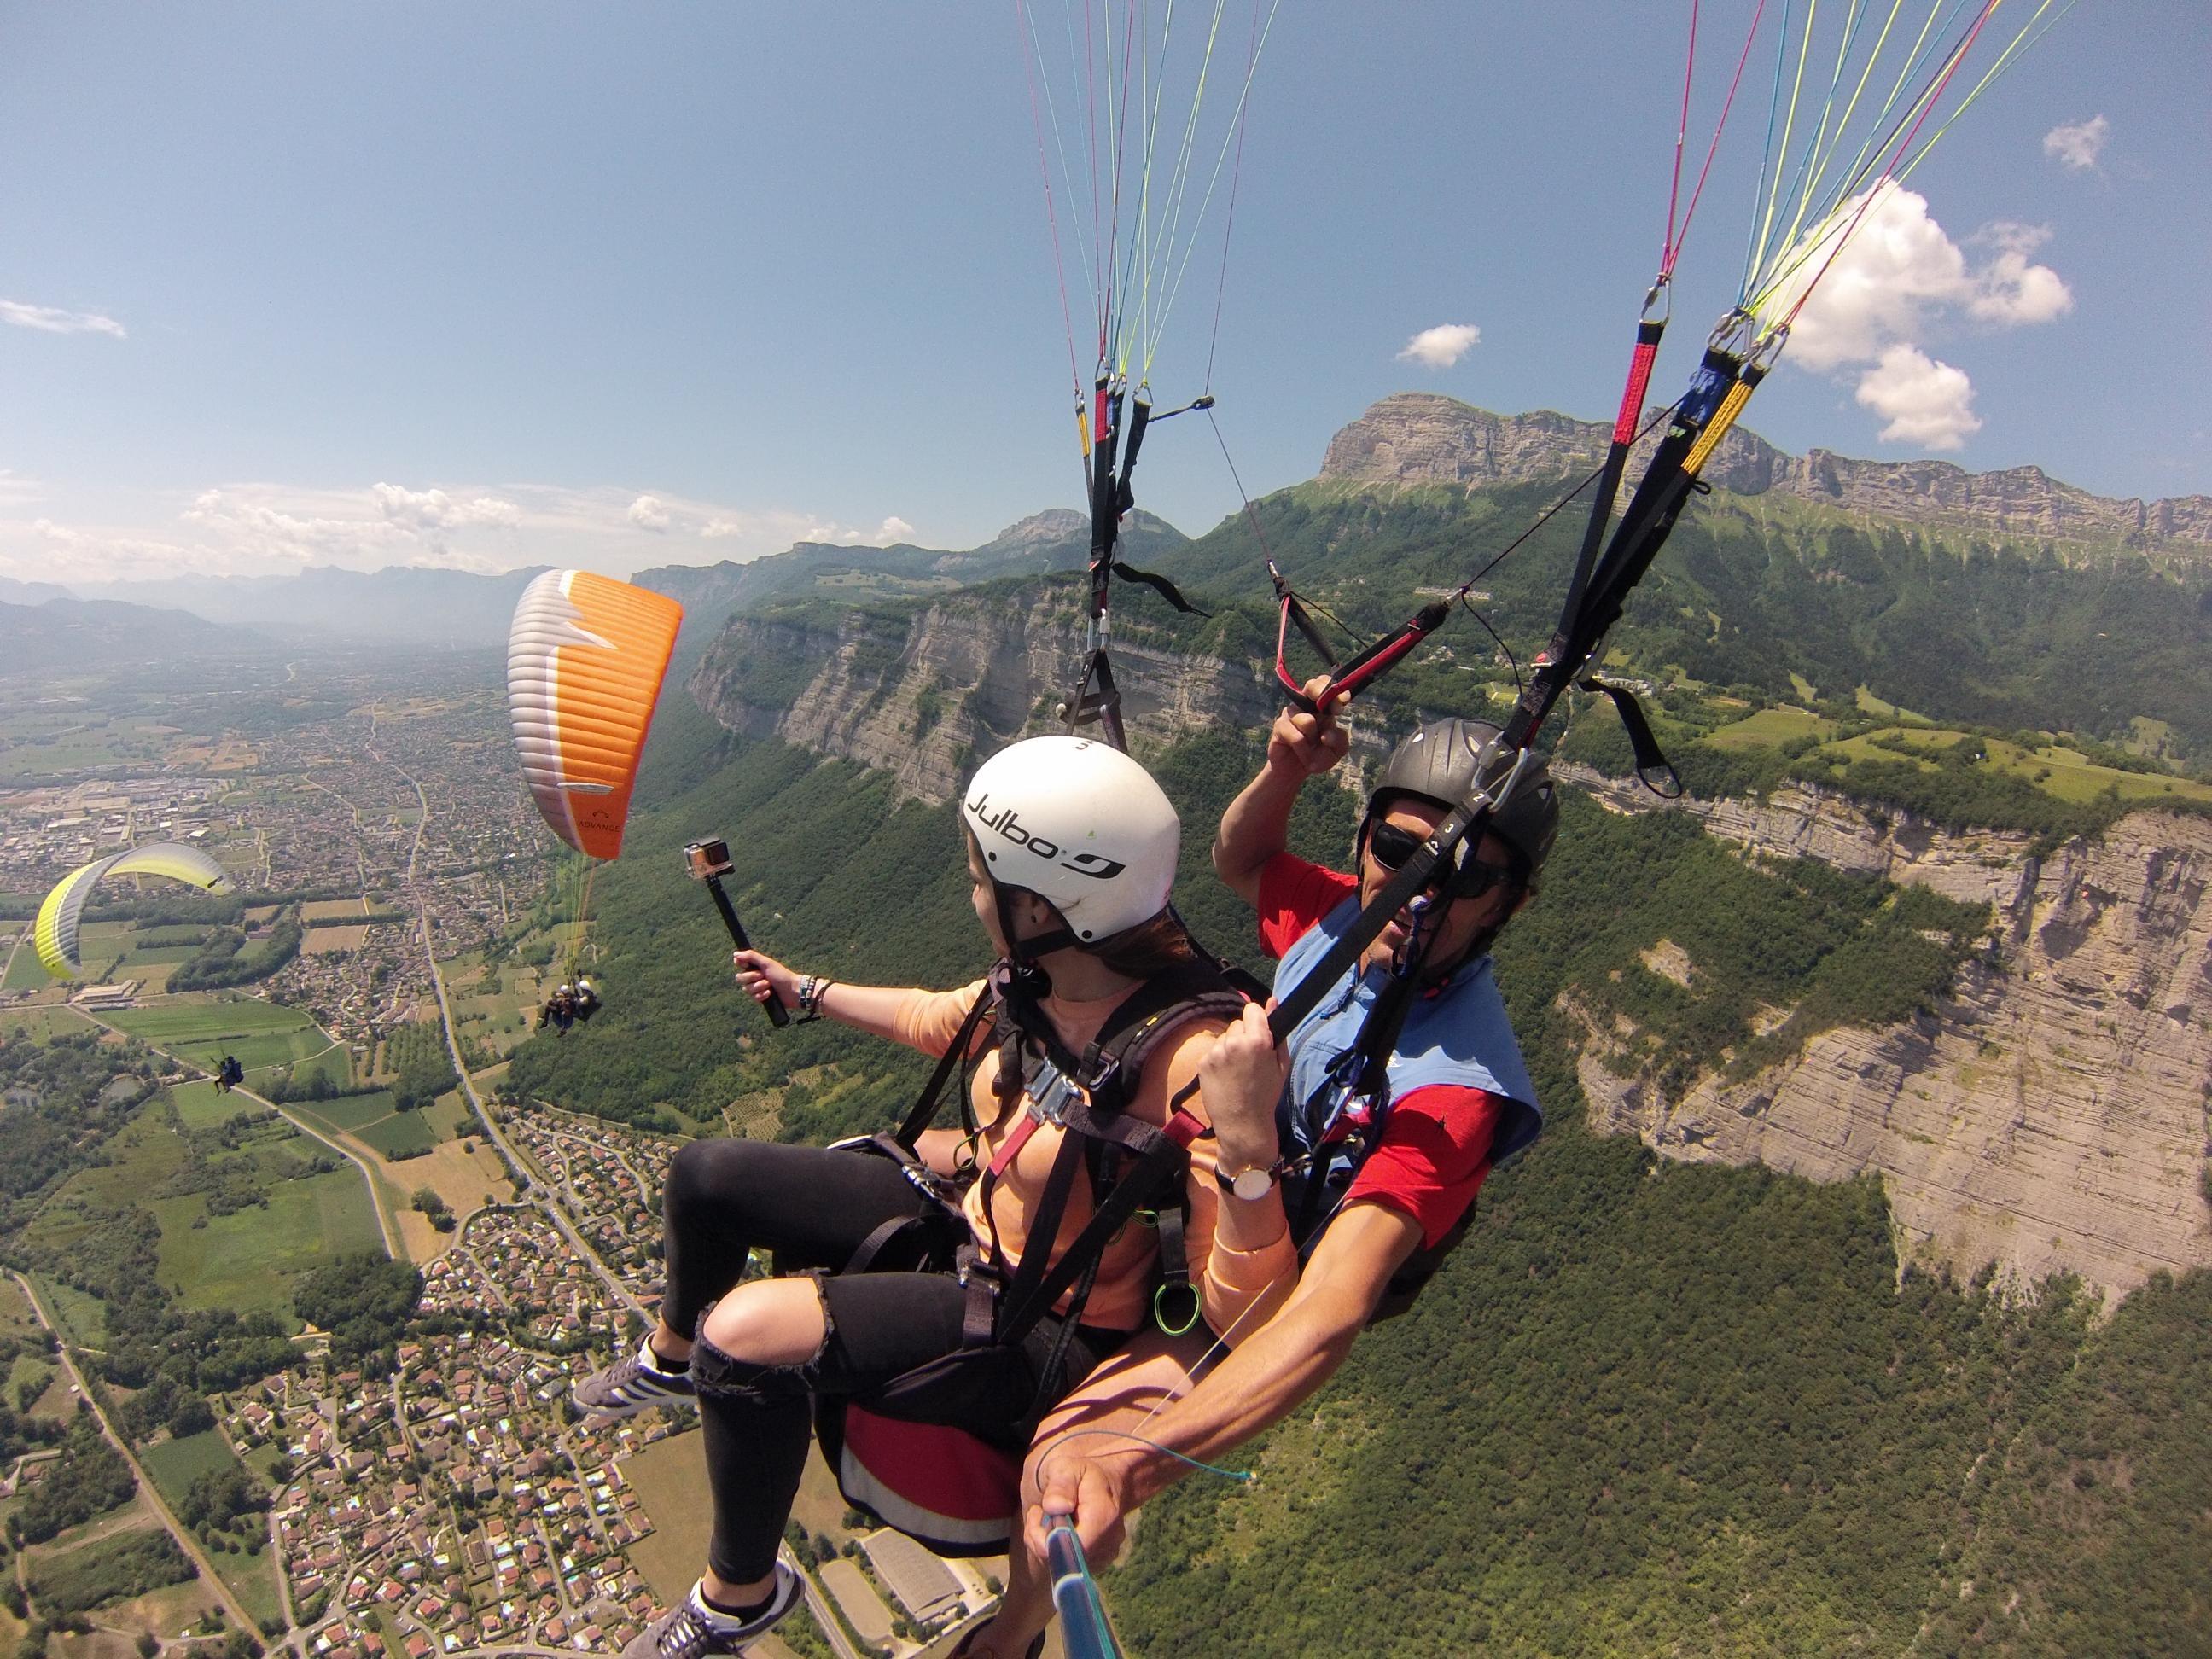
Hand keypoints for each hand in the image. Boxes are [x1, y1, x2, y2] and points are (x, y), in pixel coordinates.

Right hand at [732, 949, 798, 1010]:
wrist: (792, 990)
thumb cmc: (781, 974)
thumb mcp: (766, 963)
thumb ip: (751, 956)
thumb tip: (735, 954)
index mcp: (755, 966)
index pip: (739, 964)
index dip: (740, 964)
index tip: (747, 965)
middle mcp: (753, 977)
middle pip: (739, 978)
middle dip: (752, 977)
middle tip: (764, 976)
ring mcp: (756, 988)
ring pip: (746, 989)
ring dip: (759, 987)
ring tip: (769, 985)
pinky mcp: (760, 998)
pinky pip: (753, 998)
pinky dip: (762, 995)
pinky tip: (770, 994)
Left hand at [1024, 1446, 1131, 1564]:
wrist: (1106, 1485)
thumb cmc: (1083, 1475)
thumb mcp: (1068, 1468)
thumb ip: (1061, 1485)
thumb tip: (1056, 1507)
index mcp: (1103, 1516)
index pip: (1072, 1545)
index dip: (1047, 1536)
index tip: (1038, 1511)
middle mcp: (1108, 1541)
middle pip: (1063, 1558)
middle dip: (1041, 1537)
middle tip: (1039, 1511)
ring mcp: (1104, 1555)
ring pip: (1061, 1565)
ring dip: (1044, 1543)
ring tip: (1048, 1517)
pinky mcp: (1097, 1563)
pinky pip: (1066, 1566)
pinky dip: (1053, 1550)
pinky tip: (1056, 1530)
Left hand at [1198, 1002, 1285, 1172]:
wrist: (1243, 1124)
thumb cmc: (1266, 1096)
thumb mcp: (1281, 1064)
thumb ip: (1277, 1031)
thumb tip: (1273, 1001)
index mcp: (1258, 1040)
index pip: (1253, 1010)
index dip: (1257, 1021)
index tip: (1259, 1034)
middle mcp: (1235, 1042)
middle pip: (1238, 1023)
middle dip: (1243, 1036)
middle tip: (1249, 1059)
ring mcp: (1217, 1052)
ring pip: (1225, 1037)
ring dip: (1230, 1047)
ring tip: (1237, 1071)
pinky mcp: (1203, 1062)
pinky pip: (1213, 1050)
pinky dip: (1219, 1060)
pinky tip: (1226, 1076)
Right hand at [1265, 674, 1349, 779]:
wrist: (1294, 771)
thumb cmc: (1317, 756)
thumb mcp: (1336, 751)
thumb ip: (1340, 741)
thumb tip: (1327, 735)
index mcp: (1323, 707)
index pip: (1327, 687)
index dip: (1337, 690)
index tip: (1344, 701)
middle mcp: (1306, 706)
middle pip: (1312, 685)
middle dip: (1322, 693)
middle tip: (1332, 712)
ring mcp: (1291, 714)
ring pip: (1307, 720)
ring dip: (1313, 741)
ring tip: (1310, 750)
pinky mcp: (1280, 725)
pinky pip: (1297, 738)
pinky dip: (1304, 751)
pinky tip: (1302, 755)